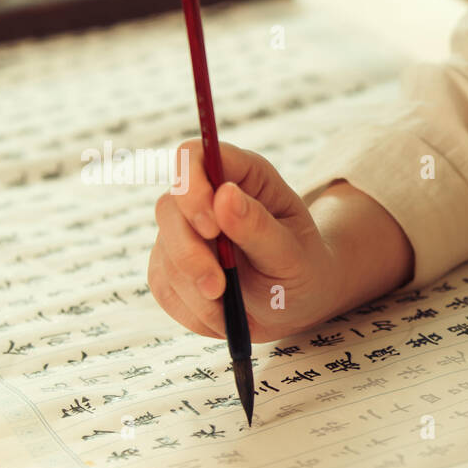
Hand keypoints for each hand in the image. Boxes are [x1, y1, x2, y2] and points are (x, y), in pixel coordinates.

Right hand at [149, 139, 413, 342]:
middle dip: (189, 252)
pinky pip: (163, 284)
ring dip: (195, 288)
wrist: (297, 305)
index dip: (192, 185)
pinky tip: (220, 312)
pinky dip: (190, 307)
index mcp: (245, 177)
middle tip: (218, 287)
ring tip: (230, 304)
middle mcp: (209, 197)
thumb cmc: (304, 271)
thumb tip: (224, 193)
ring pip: (164, 251)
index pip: (196, 155)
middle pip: (169, 206)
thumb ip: (260, 227)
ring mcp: (186, 231)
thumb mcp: (293, 255)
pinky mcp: (172, 265)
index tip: (211, 228)